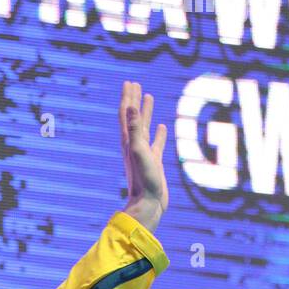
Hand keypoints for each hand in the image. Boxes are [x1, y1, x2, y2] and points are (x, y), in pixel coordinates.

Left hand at [119, 79, 167, 233]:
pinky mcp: (154, 162)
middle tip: (135, 84)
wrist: (148, 205)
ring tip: (149, 97)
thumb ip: (134, 129)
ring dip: (146, 112)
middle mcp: (134, 146)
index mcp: (128, 142)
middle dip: (133, 100)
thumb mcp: (139, 151)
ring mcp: (145, 154)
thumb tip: (130, 107)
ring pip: (145, 128)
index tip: (129, 82)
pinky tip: (162, 127)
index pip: (126, 114)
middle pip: (133, 117)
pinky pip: (157, 143)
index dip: (127, 98)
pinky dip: (159, 134)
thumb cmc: (143, 181)